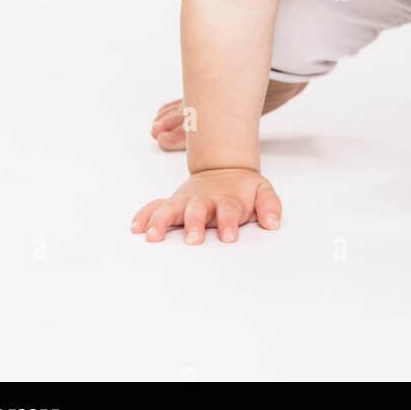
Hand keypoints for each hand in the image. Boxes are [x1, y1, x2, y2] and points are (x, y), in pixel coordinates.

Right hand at [131, 167, 281, 244]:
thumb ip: (269, 206)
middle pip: (197, 210)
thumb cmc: (242, 189)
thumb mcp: (262, 192)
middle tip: (192, 239)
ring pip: (171, 209)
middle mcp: (204, 200)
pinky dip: (145, 215)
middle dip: (194, 224)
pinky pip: (155, 207)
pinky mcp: (173, 203)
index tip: (228, 236)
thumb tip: (273, 222)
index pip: (229, 210)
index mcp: (227, 199)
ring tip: (153, 236)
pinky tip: (137, 227)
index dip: (229, 222)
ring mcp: (186, 201)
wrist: (223, 169)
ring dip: (161, 221)